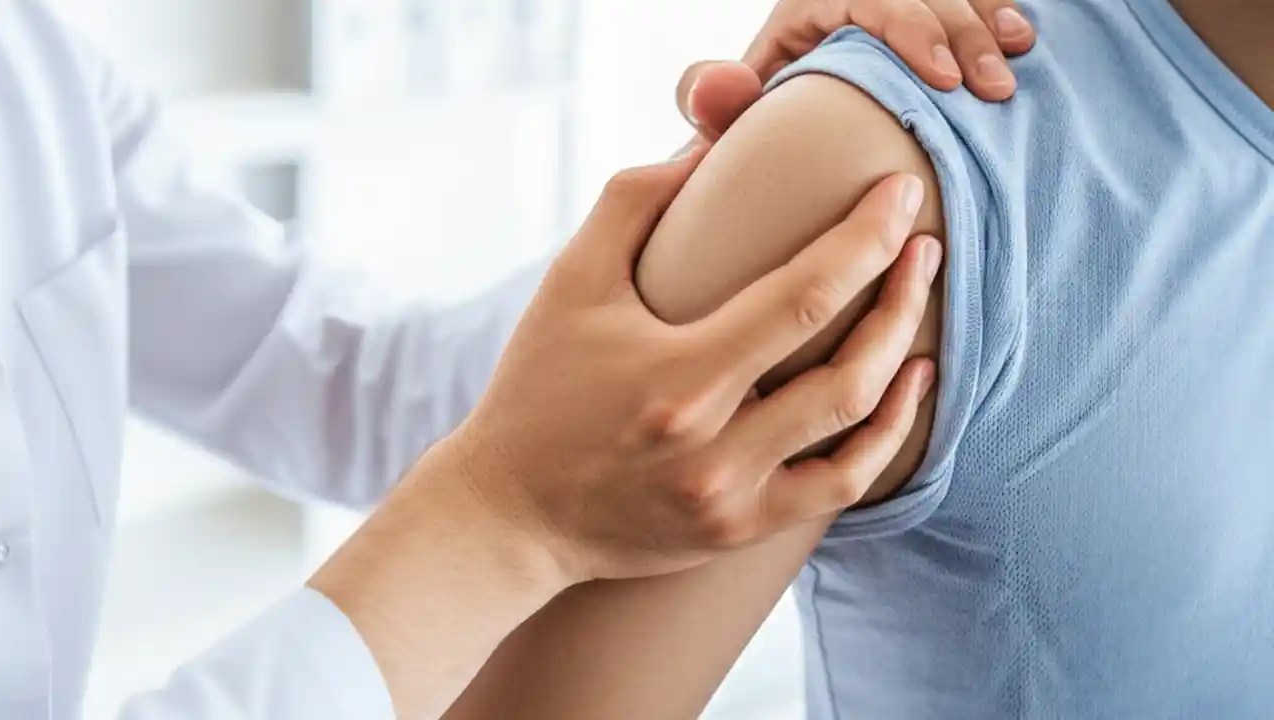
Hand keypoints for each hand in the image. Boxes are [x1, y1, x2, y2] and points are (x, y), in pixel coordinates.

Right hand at [436, 150, 939, 583]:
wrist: (508, 512)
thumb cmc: (537, 388)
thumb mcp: (570, 282)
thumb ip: (635, 202)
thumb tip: (709, 145)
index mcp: (677, 374)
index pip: (803, 297)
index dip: (865, 239)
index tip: (899, 193)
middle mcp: (713, 443)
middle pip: (847, 366)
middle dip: (902, 295)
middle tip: (924, 242)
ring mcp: (732, 497)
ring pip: (855, 429)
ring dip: (903, 361)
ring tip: (920, 306)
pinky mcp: (739, 529)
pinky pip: (839, 489)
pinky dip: (883, 437)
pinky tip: (901, 389)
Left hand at [679, 0, 1035, 141]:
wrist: (785, 124)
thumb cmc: (758, 116)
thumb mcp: (728, 108)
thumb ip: (713, 102)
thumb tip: (717, 89)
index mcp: (811, 5)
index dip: (909, 32)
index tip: (942, 82)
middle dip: (963, 33)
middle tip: (993, 90)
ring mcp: (899, 2)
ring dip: (989, 20)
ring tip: (1019, 57)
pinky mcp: (928, 14)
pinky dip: (998, 13)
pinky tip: (1024, 39)